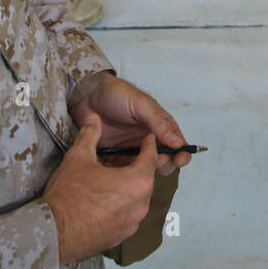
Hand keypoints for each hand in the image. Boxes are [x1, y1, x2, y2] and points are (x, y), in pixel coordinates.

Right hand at [43, 117, 158, 263]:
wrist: (53, 232)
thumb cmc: (68, 195)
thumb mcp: (78, 157)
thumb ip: (90, 134)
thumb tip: (93, 118)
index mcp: (137, 181)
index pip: (151, 157)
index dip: (148, 145)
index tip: (148, 138)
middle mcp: (141, 203)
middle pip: (146, 179)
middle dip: (138, 167)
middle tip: (128, 159)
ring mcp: (133, 222)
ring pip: (138, 198)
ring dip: (129, 188)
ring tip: (114, 181)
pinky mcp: (122, 236)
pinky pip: (128, 216)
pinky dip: (122, 206)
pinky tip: (106, 201)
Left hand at [67, 72, 191, 175]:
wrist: (86, 94)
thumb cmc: (116, 93)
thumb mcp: (141, 105)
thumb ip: (159, 123)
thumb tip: (178, 142)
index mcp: (158, 125)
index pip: (176, 142)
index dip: (181, 153)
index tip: (181, 160)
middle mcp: (146, 138)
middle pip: (164, 159)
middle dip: (166, 163)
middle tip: (159, 162)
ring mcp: (130, 148)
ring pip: (145, 168)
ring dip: (146, 171)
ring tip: (141, 166)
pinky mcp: (115, 156)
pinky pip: (123, 171)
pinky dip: (125, 175)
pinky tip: (124, 173)